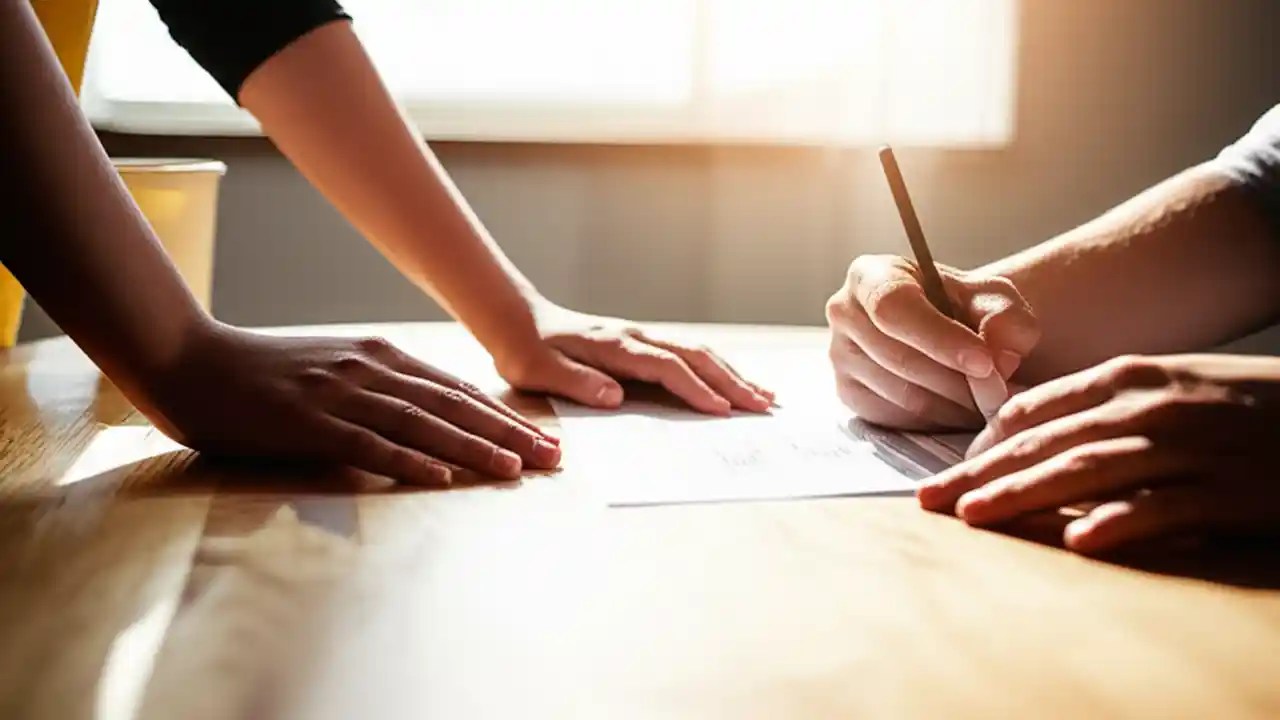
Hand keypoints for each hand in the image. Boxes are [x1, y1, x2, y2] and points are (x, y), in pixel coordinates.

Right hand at [139, 322, 560, 484]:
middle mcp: (370, 369)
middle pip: (452, 405)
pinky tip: (441, 476)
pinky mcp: (309, 421)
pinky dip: (407, 460)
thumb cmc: (267, 373)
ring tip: (514, 468)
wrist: (194, 361)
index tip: (544, 439)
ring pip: (421, 424)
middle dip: (507, 432)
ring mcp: (341, 393)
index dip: (503, 416)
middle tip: (553, 458)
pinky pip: (367, 444)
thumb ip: (382, 389)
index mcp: (381, 356)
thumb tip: (432, 421)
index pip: (456, 391)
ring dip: (472, 446)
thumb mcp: (336, 370)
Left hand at [493, 306, 773, 415]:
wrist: (519, 321)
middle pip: (695, 356)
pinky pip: (688, 353)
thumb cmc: (528, 352)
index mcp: (615, 346)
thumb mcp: (541, 372)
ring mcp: (643, 337)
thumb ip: (577, 383)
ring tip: (765, 395)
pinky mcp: (644, 342)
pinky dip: (716, 368)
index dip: (695, 389)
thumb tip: (615, 396)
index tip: (722, 411)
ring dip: (732, 373)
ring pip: (699, 352)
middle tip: (764, 406)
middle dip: (732, 382)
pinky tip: (732, 380)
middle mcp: (636, 337)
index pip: (667, 367)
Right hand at [825, 255, 1038, 430]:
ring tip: (988, 399)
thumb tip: (996, 356)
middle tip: (999, 391)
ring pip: (901, 393)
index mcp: (871, 275)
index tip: (983, 362)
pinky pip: (896, 417)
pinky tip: (960, 407)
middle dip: (957, 381)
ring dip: (953, 404)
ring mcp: (840, 357)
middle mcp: (844, 313)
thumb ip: (1005, 319)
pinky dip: (936, 419)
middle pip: (898, 357)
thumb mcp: (995, 300)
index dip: (939, 338)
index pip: (893, 307)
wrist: (947, 331)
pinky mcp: (848, 394)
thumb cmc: (964, 308)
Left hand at [919, 354, 1279, 553]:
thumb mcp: (1171, 385)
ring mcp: (1187, 447)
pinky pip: (1163, 507)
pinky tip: (1079, 540)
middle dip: (981, 471)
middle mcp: (1148, 406)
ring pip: (1087, 470)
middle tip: (930, 499)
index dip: (986, 440)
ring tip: (974, 517)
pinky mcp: (1227, 490)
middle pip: (1046, 441)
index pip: (1036, 408)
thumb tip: (1042, 431)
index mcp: (1129, 376)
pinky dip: (1119, 521)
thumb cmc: (1246, 404)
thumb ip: (1107, 403)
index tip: (952, 468)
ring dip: (1023, 493)